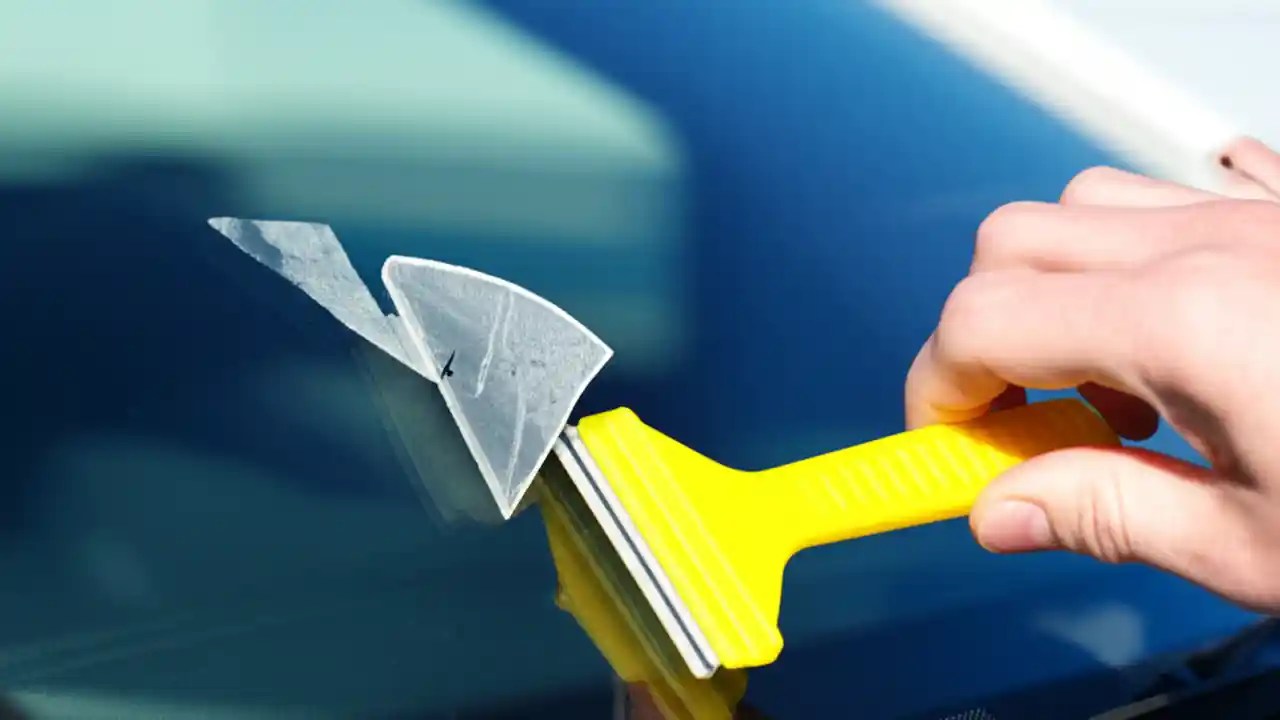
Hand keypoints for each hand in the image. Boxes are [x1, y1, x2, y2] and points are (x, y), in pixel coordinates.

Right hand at [905, 137, 1279, 610]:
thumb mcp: (1257, 547)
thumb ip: (1104, 514)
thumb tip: (1002, 511)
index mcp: (1191, 325)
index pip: (980, 326)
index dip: (932, 390)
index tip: (940, 445)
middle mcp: (1220, 244)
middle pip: (1014, 243)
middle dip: (984, 332)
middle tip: (1018, 421)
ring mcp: (1265, 215)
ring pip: (1091, 205)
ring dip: (1060, 289)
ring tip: (1112, 383)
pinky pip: (1187, 185)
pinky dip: (1145, 250)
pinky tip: (1184, 324)